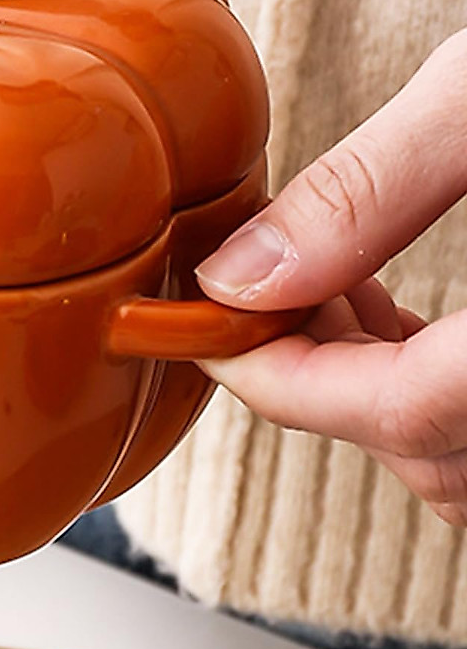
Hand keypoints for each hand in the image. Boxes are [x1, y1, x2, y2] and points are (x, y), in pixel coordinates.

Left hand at [194, 32, 466, 523]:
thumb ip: (365, 192)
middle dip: (317, 375)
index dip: (278, 378)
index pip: (401, 413)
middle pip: (428, 448)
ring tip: (322, 283)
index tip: (207, 326)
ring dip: (366, 386)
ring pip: (460, 455)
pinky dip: (420, 381)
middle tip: (262, 282)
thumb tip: (237, 276)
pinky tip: (384, 305)